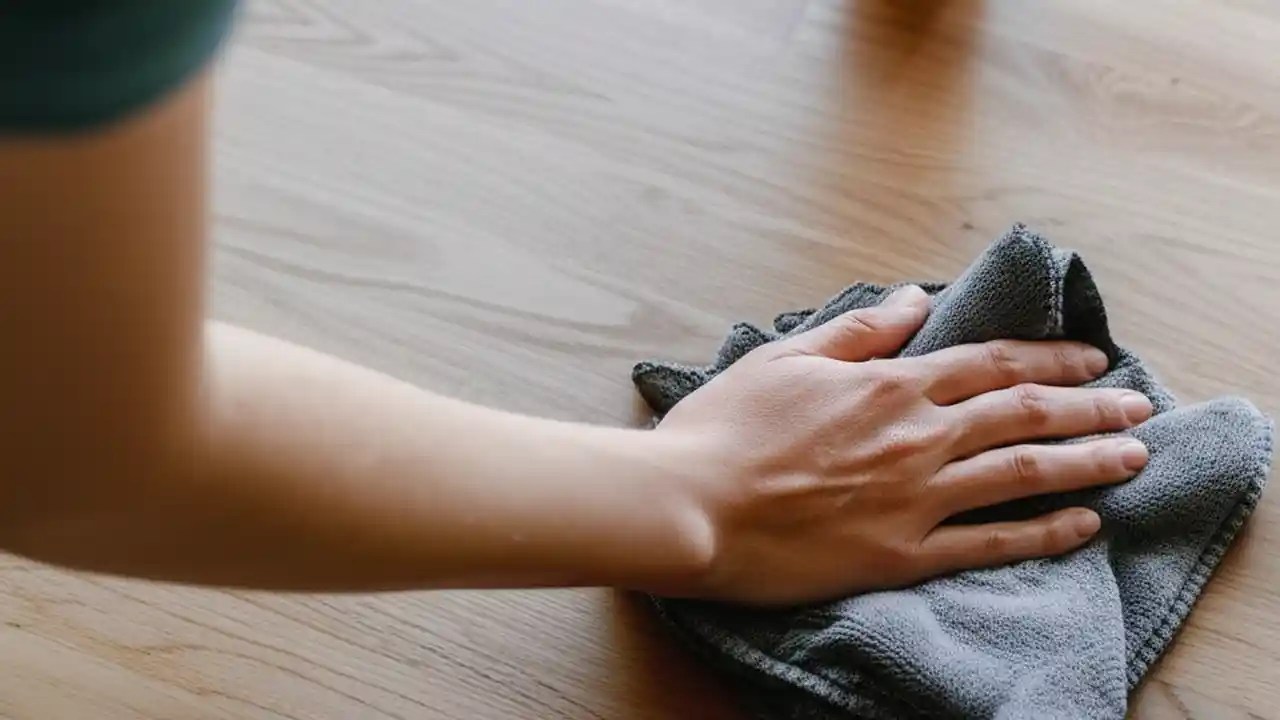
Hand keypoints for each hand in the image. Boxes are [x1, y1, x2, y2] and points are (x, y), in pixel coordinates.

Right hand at [655, 285, 1151, 604]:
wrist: (692, 505)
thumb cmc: (726, 429)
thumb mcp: (787, 357)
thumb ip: (858, 329)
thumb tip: (913, 297)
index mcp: (888, 384)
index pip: (992, 363)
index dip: (1051, 360)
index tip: (1094, 361)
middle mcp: (916, 436)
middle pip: (1025, 413)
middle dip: (1090, 408)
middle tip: (1137, 408)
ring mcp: (915, 498)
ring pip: (1023, 472)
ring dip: (1088, 462)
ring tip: (1134, 457)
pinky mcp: (901, 554)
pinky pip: (988, 543)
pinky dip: (1042, 533)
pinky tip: (1081, 525)